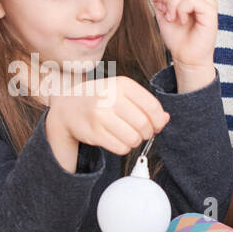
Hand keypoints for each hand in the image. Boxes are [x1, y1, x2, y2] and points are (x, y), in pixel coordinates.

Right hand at [45, 75, 168, 156]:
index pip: (152, 106)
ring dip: (135, 141)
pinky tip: (117, 140)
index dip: (159, 120)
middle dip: (147, 133)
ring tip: (128, 136)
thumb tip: (165, 119)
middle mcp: (110, 97)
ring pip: (133, 138)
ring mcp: (100, 115)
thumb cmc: (99, 99)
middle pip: (144, 124)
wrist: (67, 107)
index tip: (157, 125)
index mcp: (122, 84)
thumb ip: (144, 104)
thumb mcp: (121, 93)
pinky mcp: (94, 133)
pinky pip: (121, 148)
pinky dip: (123, 148)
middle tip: (142, 133)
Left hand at [150, 0, 217, 78]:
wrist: (185, 57)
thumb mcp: (162, 13)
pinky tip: (182, 21)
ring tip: (173, 17)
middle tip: (166, 13)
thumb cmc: (177, 38)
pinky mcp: (211, 12)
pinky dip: (181, 9)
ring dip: (173, 3)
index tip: (160, 8)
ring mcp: (208, 3)